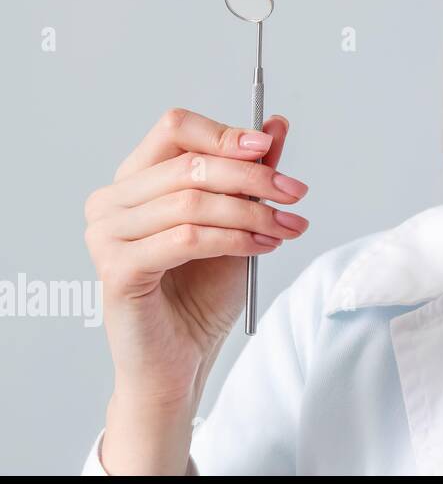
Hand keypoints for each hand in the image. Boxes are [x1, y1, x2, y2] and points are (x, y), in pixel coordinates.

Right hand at [84, 108, 309, 408]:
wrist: (182, 359)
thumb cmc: (203, 291)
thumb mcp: (238, 221)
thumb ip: (251, 175)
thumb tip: (276, 124)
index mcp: (135, 179)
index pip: (175, 129)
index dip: (224, 134)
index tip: (268, 146)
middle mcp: (111, 201)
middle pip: (190, 164)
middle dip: (253, 178)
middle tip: (296, 195)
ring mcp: (106, 235)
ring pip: (192, 202)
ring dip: (252, 213)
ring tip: (287, 228)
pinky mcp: (117, 270)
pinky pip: (186, 239)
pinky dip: (234, 239)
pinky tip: (262, 248)